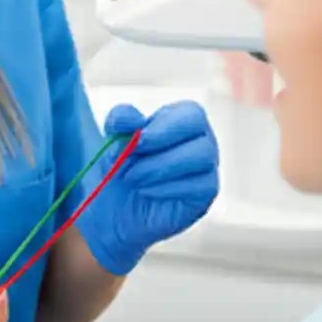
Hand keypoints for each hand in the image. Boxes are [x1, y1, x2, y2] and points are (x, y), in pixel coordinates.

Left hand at [76, 100, 219, 274]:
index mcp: (183, 119)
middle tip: (129, 157)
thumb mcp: (113, 138)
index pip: (190, 113)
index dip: (164, 126)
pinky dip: (166, 188)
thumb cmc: (121, 166)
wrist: (116, 208)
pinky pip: (200, 186)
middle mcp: (202, 140)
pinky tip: (145, 191)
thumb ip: (120, 120)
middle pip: (200, 133)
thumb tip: (128, 119)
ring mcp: (207, 167)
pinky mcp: (205, 194)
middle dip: (162, 144)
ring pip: (201, 157)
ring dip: (160, 167)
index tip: (136, 139)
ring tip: (132, 177)